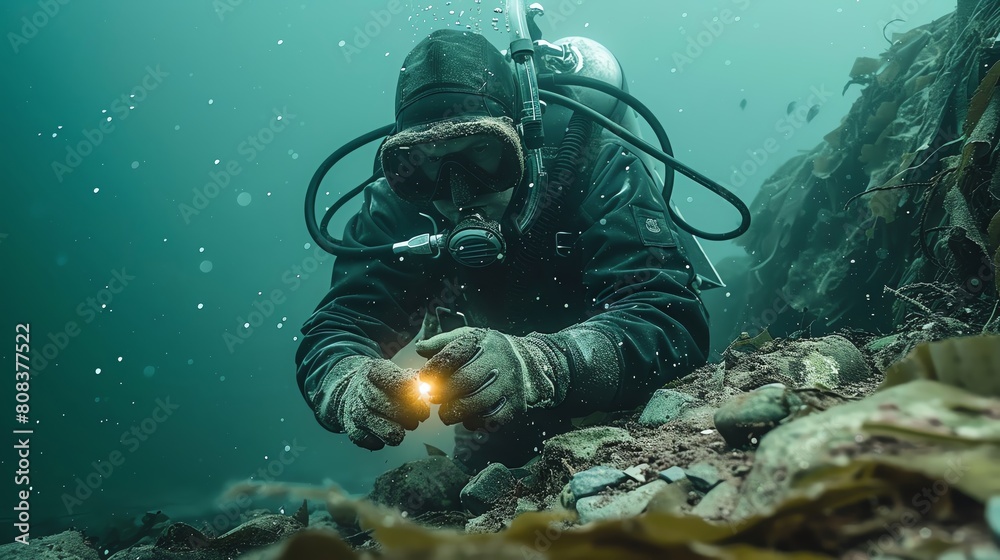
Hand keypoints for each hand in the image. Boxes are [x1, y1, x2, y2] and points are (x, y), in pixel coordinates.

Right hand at [318, 356, 429, 449]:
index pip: (394, 381)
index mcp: (373, 370)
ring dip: (395, 430)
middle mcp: (360, 388)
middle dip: (408, 415)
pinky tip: (389, 433)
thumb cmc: (386, 384)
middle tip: (420, 417)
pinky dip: (379, 441)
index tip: (421, 400)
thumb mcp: (400, 373)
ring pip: (375, 424)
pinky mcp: (350, 427)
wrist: (355, 390)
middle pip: (385, 404)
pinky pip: (366, 439)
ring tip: (406, 427)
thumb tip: (430, 391)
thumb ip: (417, 381)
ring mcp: (353, 408)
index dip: (411, 393)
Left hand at [415, 327, 562, 428]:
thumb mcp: (469, 337)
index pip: (454, 353)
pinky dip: (476, 422)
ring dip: (456, 412)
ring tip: (446, 414)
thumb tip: (420, 348)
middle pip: (466, 380)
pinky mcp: (516, 404)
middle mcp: (499, 361)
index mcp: (484, 341)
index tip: (423, 378)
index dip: (435, 368)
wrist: (530, 362)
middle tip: (432, 398)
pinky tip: (468, 419)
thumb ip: (444, 342)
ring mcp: (509, 383)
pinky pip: (493, 418)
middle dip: (443, 393)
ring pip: (478, 402)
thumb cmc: (489, 350)